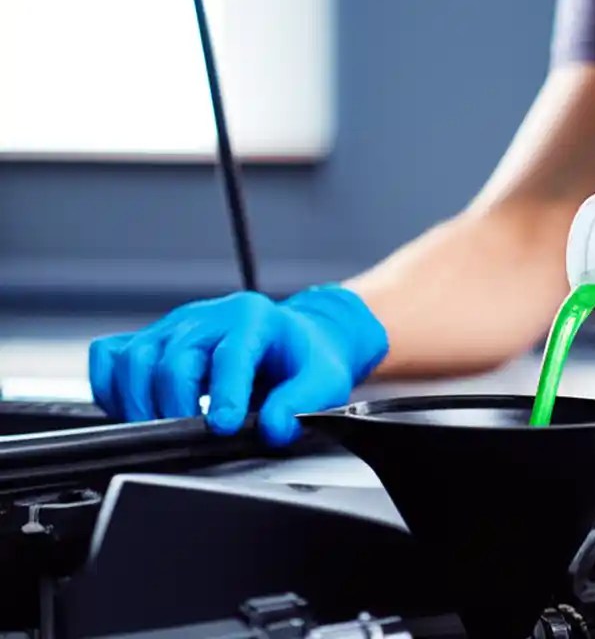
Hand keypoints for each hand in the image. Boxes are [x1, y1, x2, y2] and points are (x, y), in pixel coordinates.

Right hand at [88, 285, 388, 445]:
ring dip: (139, 402)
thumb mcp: (324, 379)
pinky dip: (111, 387)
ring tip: (162, 430)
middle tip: (190, 437)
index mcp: (253, 318)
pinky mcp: (151, 340)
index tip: (222, 426)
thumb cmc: (304, 359)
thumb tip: (273, 428)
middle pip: (173, 358)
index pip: (231, 354)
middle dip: (176, 405)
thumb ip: (301, 402)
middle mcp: (208, 317)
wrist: (292, 341)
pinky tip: (133, 409)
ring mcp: (173, 327)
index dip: (225, 393)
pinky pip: (110, 356)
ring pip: (134, 358)